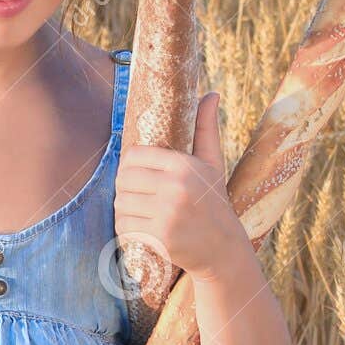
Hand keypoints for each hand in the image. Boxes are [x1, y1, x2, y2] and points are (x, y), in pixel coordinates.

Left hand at [114, 92, 243, 281]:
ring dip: (124, 210)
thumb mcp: (213, 164)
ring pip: (121, 204)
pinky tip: (140, 229)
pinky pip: (125, 227)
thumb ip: (206, 128)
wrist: (223, 250)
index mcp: (184, 165)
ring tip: (138, 213)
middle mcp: (175, 187)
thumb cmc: (214, 203)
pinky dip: (127, 229)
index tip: (135, 175)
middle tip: (135, 196)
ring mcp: (167, 214)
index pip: (134, 156)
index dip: (128, 165)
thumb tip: (210, 93)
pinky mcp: (159, 237)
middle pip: (123, 179)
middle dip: (124, 188)